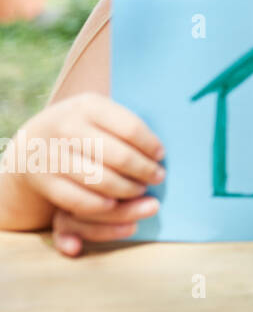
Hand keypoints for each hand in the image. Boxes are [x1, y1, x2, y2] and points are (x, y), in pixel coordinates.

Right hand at [9, 93, 163, 255]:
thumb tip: (161, 148)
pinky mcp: (42, 180)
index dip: (151, 145)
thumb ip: (124, 123)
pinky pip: (78, 199)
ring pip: (101, 180)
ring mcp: (52, 154)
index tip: (161, 155)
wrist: (31, 143)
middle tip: (158, 177)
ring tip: (140, 189)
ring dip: (127, 189)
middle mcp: (67, 128)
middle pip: (120, 157)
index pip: (131, 128)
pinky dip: (101, 205)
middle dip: (144, 171)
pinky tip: (115, 203)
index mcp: (88, 106)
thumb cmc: (82, 126)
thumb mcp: (99, 112)